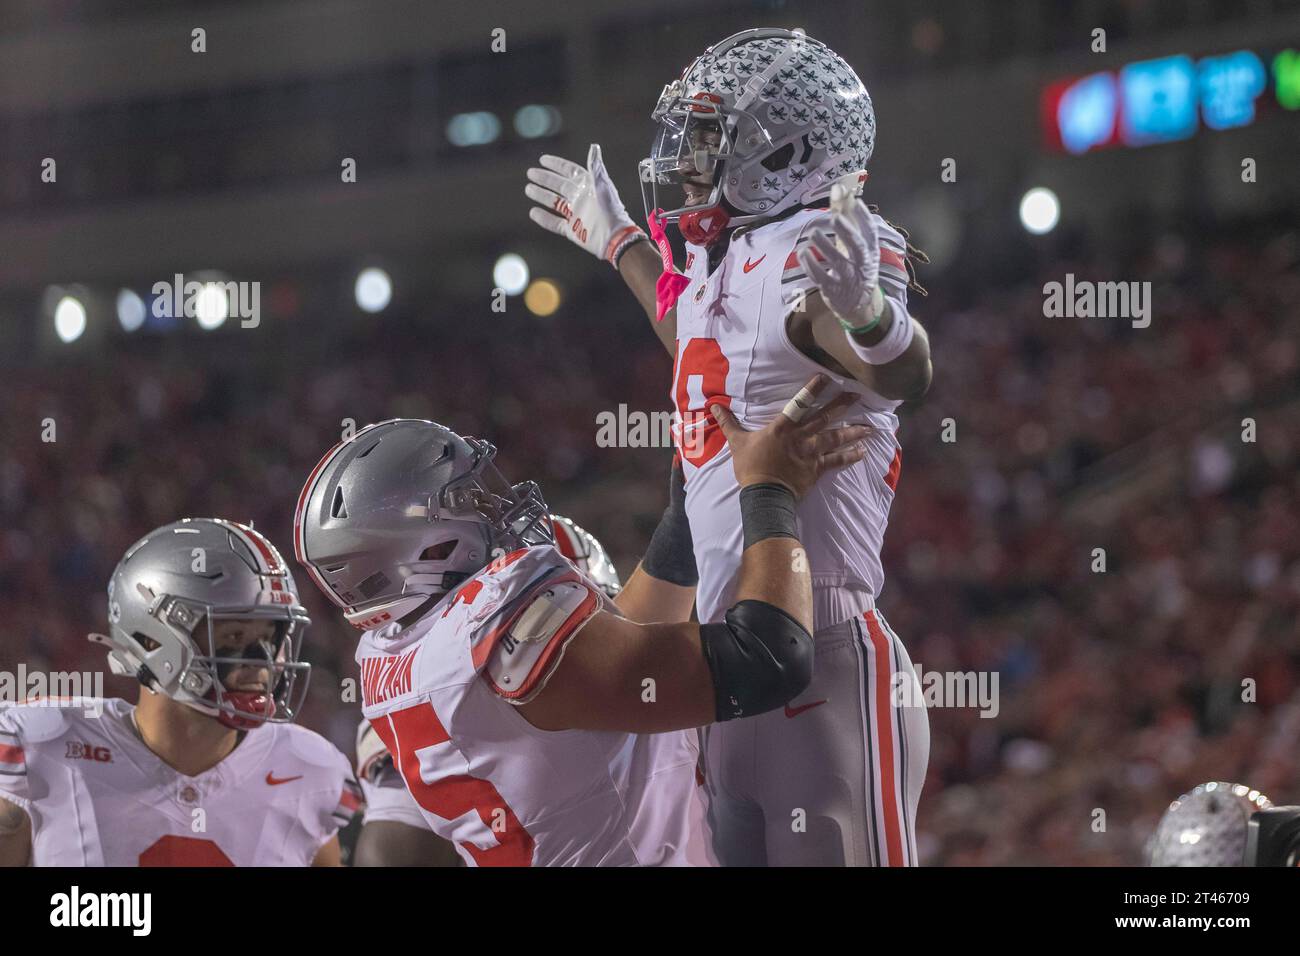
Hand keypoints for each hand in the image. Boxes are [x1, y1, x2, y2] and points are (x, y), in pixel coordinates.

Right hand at [526, 144, 642, 263]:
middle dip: (545, 179)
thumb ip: (596, 167)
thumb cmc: (611, 210)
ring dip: (541, 195)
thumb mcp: (603, 186)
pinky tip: (533, 212)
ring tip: (528, 189)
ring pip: (555, 203)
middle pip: (559, 185)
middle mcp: (581, 199)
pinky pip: (555, 223)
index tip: (542, 159)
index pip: (570, 171)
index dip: (557, 165)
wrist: (614, 237)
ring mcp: (576, 214)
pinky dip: (544, 218)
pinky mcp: (572, 230)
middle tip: (530, 173)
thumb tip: (594, 147)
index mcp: (588, 186)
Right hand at [710, 375, 870, 499]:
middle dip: (842, 405)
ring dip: (853, 431)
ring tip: (870, 426)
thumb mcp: (737, 442)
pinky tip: (862, 451)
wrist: (764, 495)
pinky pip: (836, 461)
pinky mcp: (816, 469)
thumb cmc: (750, 467)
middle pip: (824, 417)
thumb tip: (714, 406)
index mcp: (782, 427)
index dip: (813, 389)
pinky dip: (850, 456)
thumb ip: (728, 423)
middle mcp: (800, 437)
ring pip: (835, 438)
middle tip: (859, 395)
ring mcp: (811, 453)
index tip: (827, 377)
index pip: (800, 403)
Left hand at [795, 197, 880, 324]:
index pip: (870, 232)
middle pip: (858, 247)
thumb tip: (839, 187)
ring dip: (825, 247)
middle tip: (834, 218)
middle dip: (847, 232)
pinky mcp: (834, 290)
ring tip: (814, 234)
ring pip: (838, 262)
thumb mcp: (855, 245)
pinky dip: (811, 265)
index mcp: (870, 252)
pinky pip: (821, 277)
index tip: (855, 201)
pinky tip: (803, 253)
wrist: (860, 307)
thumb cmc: (856, 267)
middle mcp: (862, 265)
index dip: (863, 217)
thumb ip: (845, 216)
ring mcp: (849, 279)